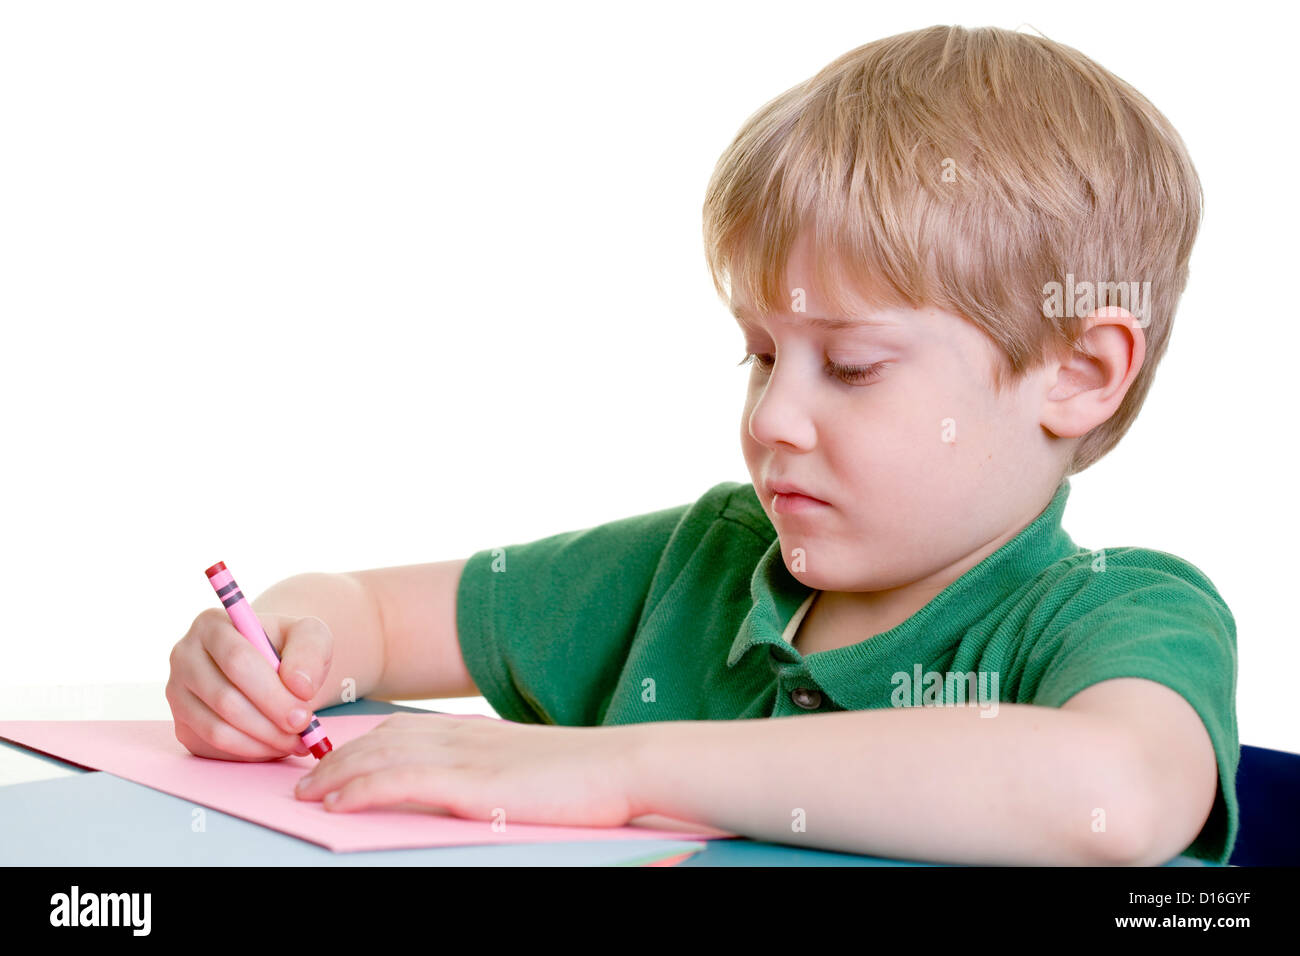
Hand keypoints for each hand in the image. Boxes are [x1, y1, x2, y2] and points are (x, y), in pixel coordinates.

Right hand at [166, 608, 332, 760]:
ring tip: (296, 742)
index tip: (304, 715)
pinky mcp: (182, 726)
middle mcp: (185, 657)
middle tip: (303, 733)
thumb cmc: (289, 648)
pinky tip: (276, 746)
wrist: (272, 667)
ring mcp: (178, 694)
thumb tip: (299, 686)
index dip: (272, 693)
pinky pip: (213, 748)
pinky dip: (250, 753)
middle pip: (225, 700)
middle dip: (270, 723)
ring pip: (217, 730)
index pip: (236, 661)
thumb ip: (310, 651)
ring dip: (262, 743)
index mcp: (212, 625)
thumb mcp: (310, 635)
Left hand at [292, 713, 641, 827]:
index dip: (359, 745)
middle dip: (334, 760)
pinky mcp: (471, 782)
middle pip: (380, 741)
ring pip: (378, 758)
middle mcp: (461, 736)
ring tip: (305, 794)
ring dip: (334, 776)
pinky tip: (336, 802)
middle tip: (302, 780)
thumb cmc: (584, 777)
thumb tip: (464, 790)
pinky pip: (398, 783)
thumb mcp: (525, 769)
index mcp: (474, 732)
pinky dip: (359, 790)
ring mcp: (465, 757)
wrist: (622, 766)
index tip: (331, 761)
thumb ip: (489, 771)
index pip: (400, 731)